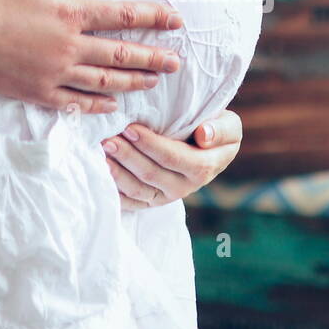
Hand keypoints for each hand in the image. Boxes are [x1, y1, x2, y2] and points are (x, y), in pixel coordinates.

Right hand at [0, 0, 183, 114]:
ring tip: (153, 83)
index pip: (120, 16)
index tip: (175, 22)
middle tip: (177, 63)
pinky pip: (75, 103)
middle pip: (120, 55)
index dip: (152, 18)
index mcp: (67, 13)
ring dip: (133, 82)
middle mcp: (67, 47)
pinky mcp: (36, 93)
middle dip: (153, 59)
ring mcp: (53, 74)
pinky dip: (96, 105)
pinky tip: (110, 106)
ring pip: (103, 82)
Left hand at [101, 108, 242, 210]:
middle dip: (127, 157)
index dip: (151, 145)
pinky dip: (113, 189)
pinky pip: (129, 202)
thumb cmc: (214, 128)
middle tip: (107, 139)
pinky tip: (99, 172)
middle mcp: (183, 186)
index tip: (130, 128)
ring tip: (100, 152)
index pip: (174, 158)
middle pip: (151, 174)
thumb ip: (222, 129)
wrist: (205, 144)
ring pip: (137, 189)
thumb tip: (204, 135)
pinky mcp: (149, 201)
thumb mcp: (229, 125)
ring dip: (116, 172)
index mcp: (203, 167)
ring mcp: (164, 196)